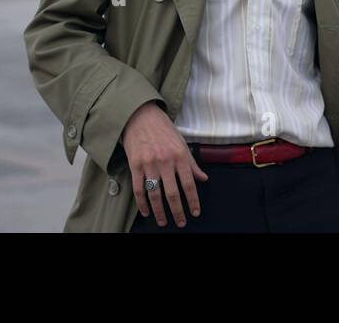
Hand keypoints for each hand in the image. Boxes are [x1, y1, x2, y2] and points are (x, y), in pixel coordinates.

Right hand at [122, 101, 207, 226]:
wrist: (141, 116)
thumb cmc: (163, 129)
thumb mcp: (182, 143)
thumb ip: (192, 163)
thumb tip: (203, 178)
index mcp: (180, 155)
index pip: (189, 183)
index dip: (193, 200)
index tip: (195, 212)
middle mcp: (165, 161)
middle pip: (173, 193)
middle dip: (178, 211)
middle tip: (181, 222)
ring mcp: (149, 164)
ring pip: (155, 194)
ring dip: (160, 211)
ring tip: (164, 222)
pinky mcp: (135, 165)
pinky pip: (139, 189)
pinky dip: (142, 203)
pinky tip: (146, 211)